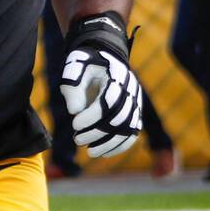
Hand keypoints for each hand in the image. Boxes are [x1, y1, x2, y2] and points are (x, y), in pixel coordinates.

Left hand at [59, 13, 142, 157]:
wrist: (105, 57)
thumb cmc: (86, 63)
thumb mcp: (75, 69)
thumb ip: (73, 87)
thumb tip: (75, 111)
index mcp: (117, 75)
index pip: (109, 100)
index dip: (92, 116)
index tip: (75, 124)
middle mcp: (131, 89)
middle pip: (120, 117)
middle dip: (98, 132)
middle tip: (77, 139)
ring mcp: (136, 102)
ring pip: (128, 129)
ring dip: (109, 144)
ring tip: (89, 151)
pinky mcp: (135, 113)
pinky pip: (132, 133)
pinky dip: (119, 146)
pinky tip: (103, 153)